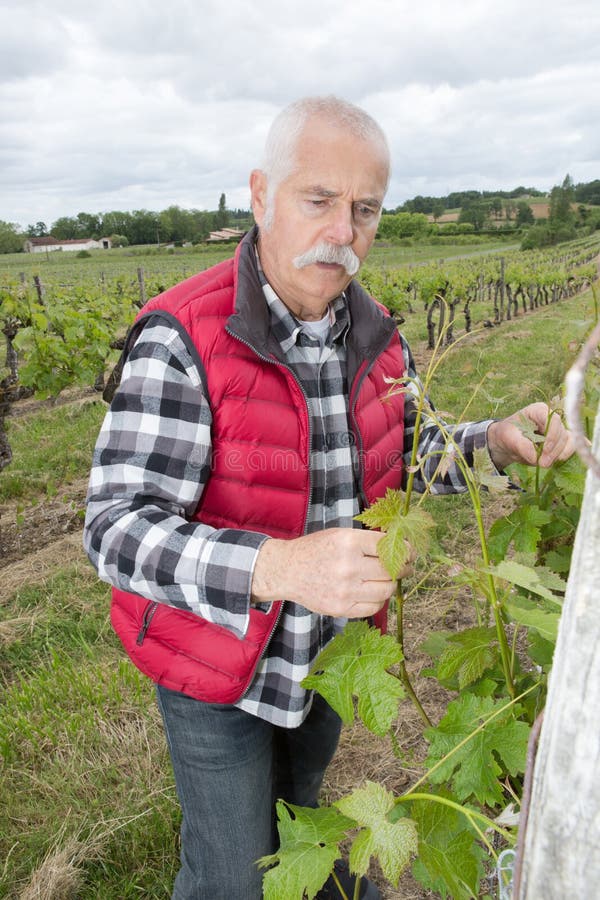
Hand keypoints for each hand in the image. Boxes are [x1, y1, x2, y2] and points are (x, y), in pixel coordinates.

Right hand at [251, 528, 413, 617]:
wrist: (287, 570)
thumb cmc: (316, 549)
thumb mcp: (339, 534)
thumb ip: (366, 540)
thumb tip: (400, 546)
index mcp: (348, 542)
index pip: (388, 546)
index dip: (405, 550)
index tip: (411, 552)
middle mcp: (348, 565)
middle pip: (391, 570)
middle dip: (404, 568)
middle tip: (407, 567)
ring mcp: (345, 589)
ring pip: (386, 590)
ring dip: (391, 584)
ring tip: (388, 579)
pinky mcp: (341, 608)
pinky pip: (373, 607)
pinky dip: (379, 599)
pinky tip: (374, 592)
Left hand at [487, 402, 573, 470]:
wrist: (507, 443)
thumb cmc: (507, 434)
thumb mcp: (508, 437)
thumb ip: (521, 445)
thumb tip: (535, 457)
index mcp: (539, 411)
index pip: (553, 420)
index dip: (552, 435)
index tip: (545, 450)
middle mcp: (552, 419)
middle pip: (562, 432)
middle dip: (554, 450)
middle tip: (543, 463)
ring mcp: (558, 431)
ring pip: (569, 441)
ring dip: (561, 454)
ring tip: (546, 464)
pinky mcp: (561, 442)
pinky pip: (572, 446)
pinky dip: (569, 454)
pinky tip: (561, 461)